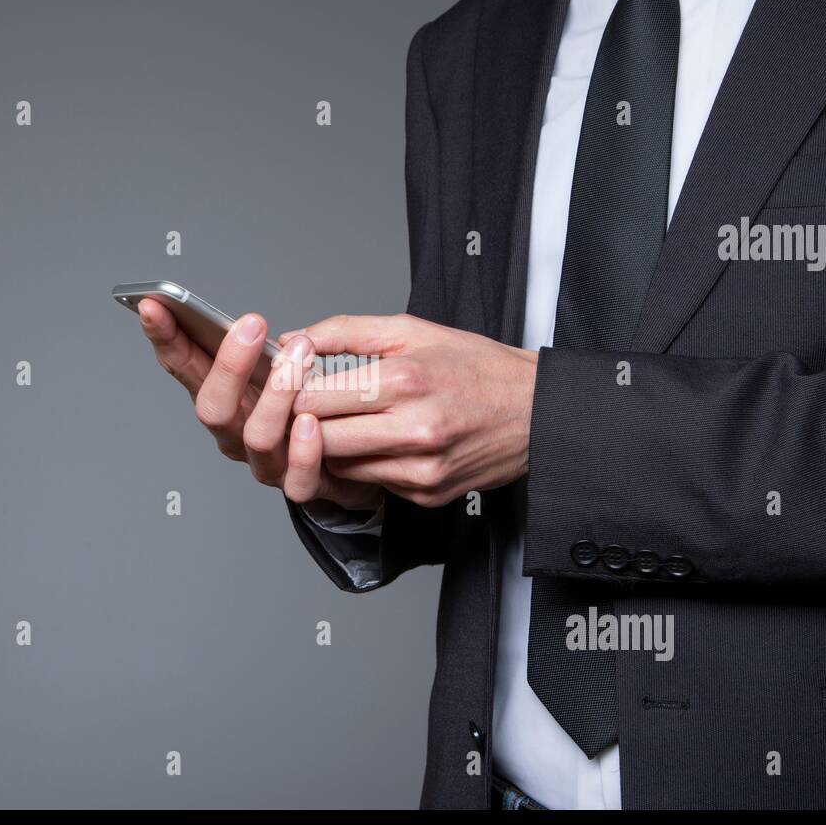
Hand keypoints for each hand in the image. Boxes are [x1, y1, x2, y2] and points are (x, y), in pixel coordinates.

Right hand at [137, 298, 381, 509]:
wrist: (354, 457)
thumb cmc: (312, 402)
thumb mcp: (284, 364)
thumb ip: (266, 346)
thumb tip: (251, 324)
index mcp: (224, 399)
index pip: (183, 367)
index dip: (165, 338)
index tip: (153, 304)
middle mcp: (236, 434)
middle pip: (213, 408)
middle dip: (229, 364)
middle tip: (252, 324)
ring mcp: (266, 464)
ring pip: (256, 437)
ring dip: (277, 393)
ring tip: (301, 355)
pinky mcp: (303, 486)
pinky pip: (298, 479)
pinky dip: (303, 451)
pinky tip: (310, 422)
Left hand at [286, 314, 537, 507]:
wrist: (537, 412)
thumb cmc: (477, 367)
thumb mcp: (413, 330)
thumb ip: (346, 332)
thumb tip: (294, 339)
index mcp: (406, 381)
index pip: (316, 398)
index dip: (291, 392)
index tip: (288, 385)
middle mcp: (413, 430)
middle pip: (322, 438)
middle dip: (304, 423)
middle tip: (303, 407)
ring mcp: (421, 468)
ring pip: (341, 466)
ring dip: (331, 446)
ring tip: (342, 421)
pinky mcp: (427, 494)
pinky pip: (372, 481)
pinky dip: (366, 463)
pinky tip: (380, 441)